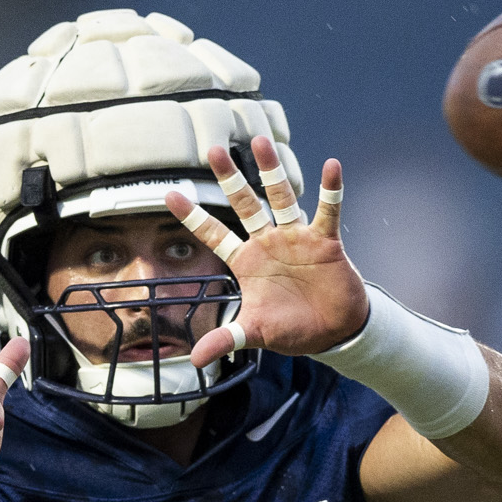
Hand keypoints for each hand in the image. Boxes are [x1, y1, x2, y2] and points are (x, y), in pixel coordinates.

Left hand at [164, 136, 368, 367]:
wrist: (333, 332)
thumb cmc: (292, 328)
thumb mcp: (256, 333)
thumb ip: (228, 339)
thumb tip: (197, 360)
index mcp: (246, 261)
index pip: (214, 234)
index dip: (193, 216)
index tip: (168, 193)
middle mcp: (268, 243)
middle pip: (245, 204)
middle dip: (230, 179)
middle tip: (213, 149)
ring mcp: (296, 238)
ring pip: (281, 198)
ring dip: (273, 171)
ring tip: (262, 141)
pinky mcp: (325, 241)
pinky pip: (328, 211)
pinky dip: (331, 191)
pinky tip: (332, 166)